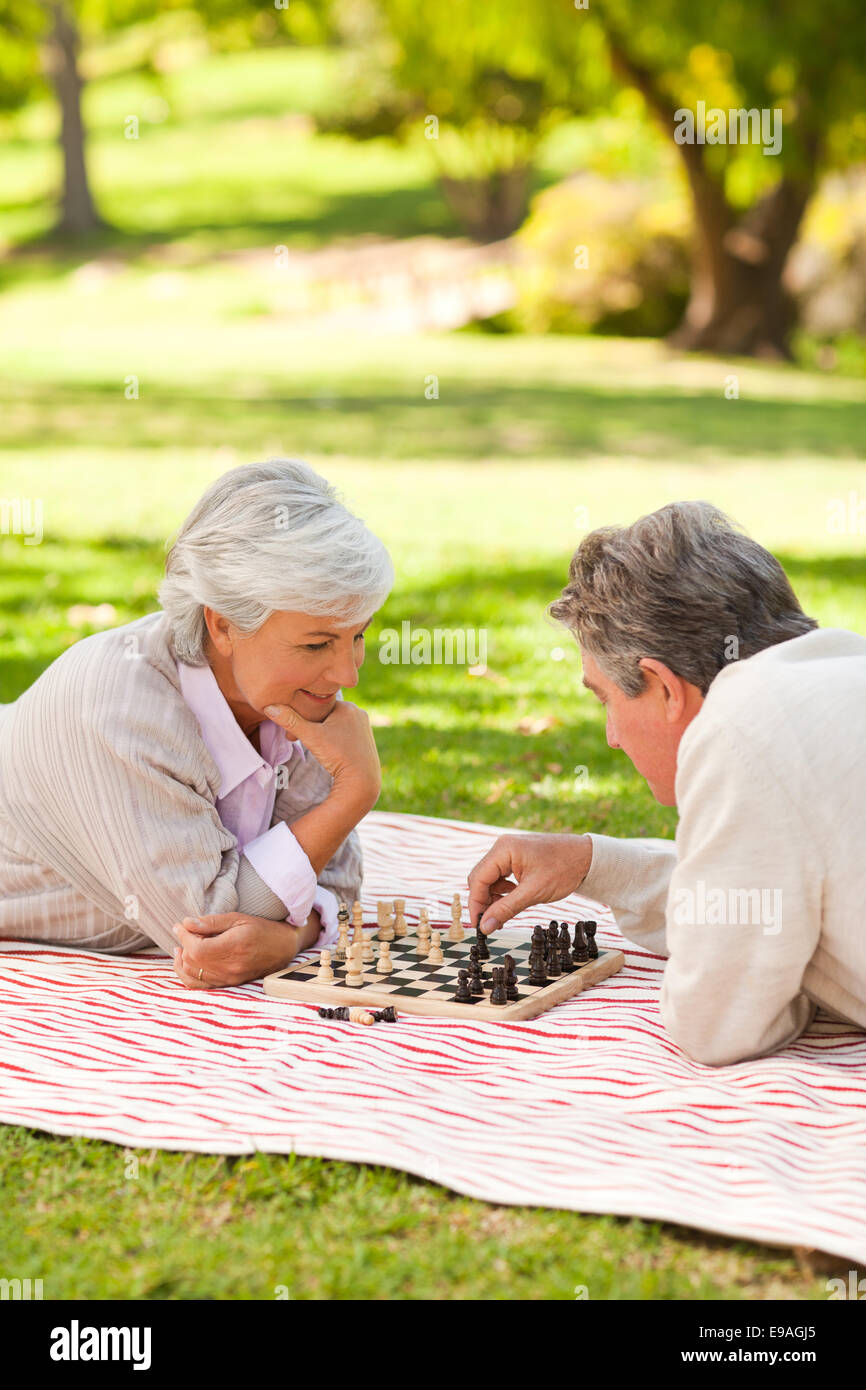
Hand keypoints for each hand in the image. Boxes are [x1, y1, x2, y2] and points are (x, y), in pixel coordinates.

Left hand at [171, 911, 316, 988]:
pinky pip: (200, 985)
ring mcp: (229, 978)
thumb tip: (187, 923)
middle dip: (184, 945)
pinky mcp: (228, 984)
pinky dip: (187, 974)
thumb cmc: (261, 929)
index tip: (179, 926)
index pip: (196, 948)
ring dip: (182, 960)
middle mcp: (230, 967)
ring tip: (182, 946)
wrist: (282, 948)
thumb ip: (212, 922)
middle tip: (186, 932)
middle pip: (192, 961)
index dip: (183, 936)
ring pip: (192, 975)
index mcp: (234, 947)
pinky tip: (186, 962)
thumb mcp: (238, 918)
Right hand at [264, 698, 380, 805]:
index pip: (318, 706)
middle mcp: (358, 712)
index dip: (304, 718)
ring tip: (322, 748)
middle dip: (314, 726)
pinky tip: (333, 751)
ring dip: (324, 733)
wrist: (361, 781)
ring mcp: (364, 726)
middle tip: (308, 741)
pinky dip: (335, 739)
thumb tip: (269, 707)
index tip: (297, 732)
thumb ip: (290, 721)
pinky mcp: (366, 740)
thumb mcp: (310, 737)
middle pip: (327, 714)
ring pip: (335, 724)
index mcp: (347, 706)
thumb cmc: (337, 757)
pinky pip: (345, 733)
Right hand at [467, 833, 593, 933]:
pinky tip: (512, 901)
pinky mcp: (517, 857)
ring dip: (493, 897)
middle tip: (490, 923)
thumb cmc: (564, 869)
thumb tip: (484, 927)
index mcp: (504, 850)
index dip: (476, 904)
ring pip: (490, 878)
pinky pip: (501, 875)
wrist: (587, 857)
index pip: (478, 879)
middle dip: (484, 901)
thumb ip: (506, 909)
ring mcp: (509, 851)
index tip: (478, 925)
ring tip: (502, 916)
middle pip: (481, 878)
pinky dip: (503, 891)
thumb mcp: (533, 893)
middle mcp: (503, 847)